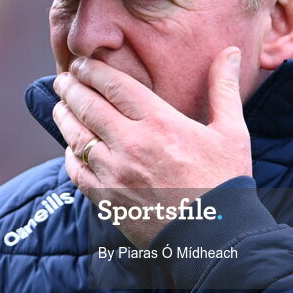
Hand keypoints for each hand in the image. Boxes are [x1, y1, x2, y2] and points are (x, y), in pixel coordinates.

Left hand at [51, 46, 252, 246]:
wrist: (214, 241)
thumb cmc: (226, 183)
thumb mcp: (232, 132)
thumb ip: (223, 89)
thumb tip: (231, 52)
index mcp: (160, 124)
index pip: (115, 85)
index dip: (93, 71)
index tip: (82, 63)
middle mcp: (131, 145)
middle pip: (88, 107)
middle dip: (71, 89)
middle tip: (63, 80)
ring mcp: (114, 174)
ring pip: (77, 137)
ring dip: (65, 118)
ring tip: (61, 106)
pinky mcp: (107, 200)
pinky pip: (77, 172)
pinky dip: (70, 155)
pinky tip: (71, 147)